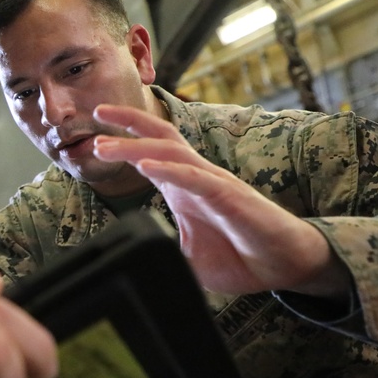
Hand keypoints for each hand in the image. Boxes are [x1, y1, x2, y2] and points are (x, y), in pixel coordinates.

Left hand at [92, 103, 351, 298]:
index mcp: (182, 185)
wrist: (283, 267)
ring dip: (134, 146)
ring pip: (170, 152)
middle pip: (159, 136)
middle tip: (96, 110)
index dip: (125, 134)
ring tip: (104, 144)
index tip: (94, 128)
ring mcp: (212, 183)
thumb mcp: (185, 258)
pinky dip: (168, 170)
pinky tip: (146, 167)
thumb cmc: (240, 257)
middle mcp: (195, 176)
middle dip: (126, 121)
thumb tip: (128, 261)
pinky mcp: (229, 196)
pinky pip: (194, 178)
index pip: (151, 148)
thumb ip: (158, 251)